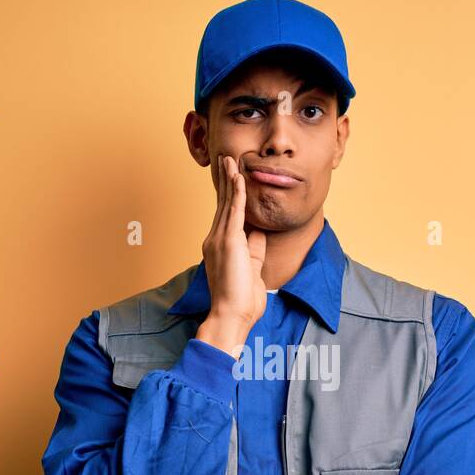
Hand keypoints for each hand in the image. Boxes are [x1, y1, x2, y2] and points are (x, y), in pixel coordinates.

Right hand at [196, 153, 267, 356]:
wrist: (231, 315)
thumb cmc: (241, 300)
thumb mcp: (252, 268)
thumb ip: (254, 248)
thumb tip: (259, 231)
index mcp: (219, 247)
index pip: (226, 215)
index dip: (229, 195)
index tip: (232, 178)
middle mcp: (214, 239)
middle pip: (223, 204)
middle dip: (226, 180)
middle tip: (227, 159)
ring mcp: (219, 239)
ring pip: (227, 203)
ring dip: (230, 179)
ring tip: (231, 159)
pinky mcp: (228, 241)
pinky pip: (234, 211)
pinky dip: (238, 192)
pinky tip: (240, 177)